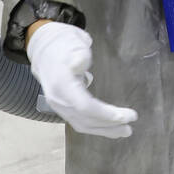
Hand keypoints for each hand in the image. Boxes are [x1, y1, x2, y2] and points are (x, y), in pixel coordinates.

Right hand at [26, 21, 136, 137]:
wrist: (44, 49)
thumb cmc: (62, 44)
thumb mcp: (72, 42)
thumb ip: (79, 53)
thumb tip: (81, 61)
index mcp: (61, 85)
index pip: (86, 107)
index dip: (107, 114)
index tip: (128, 115)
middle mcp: (58, 100)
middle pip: (86, 120)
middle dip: (109, 125)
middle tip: (130, 127)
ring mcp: (58, 106)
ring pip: (82, 124)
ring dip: (104, 130)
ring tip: (123, 130)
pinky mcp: (62, 107)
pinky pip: (80, 122)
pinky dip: (96, 126)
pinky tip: (108, 126)